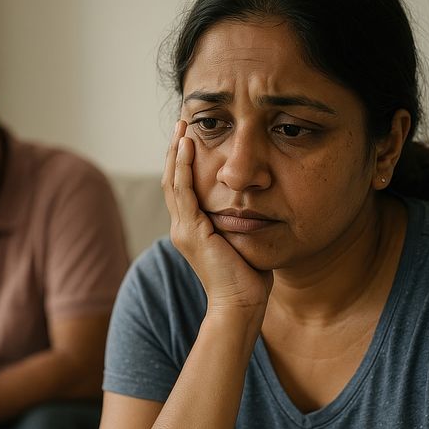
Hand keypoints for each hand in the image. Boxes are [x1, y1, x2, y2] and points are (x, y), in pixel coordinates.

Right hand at [162, 120, 272, 314]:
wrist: (240, 306)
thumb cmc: (248, 279)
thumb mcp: (243, 241)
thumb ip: (242, 221)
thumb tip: (255, 204)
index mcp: (192, 230)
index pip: (182, 188)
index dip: (184, 162)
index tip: (191, 137)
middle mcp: (182, 227)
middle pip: (172, 179)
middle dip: (177, 149)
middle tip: (183, 122)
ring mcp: (183, 229)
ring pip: (174, 181)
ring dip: (177, 151)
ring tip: (183, 126)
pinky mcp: (191, 231)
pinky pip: (183, 191)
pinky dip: (184, 166)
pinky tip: (188, 146)